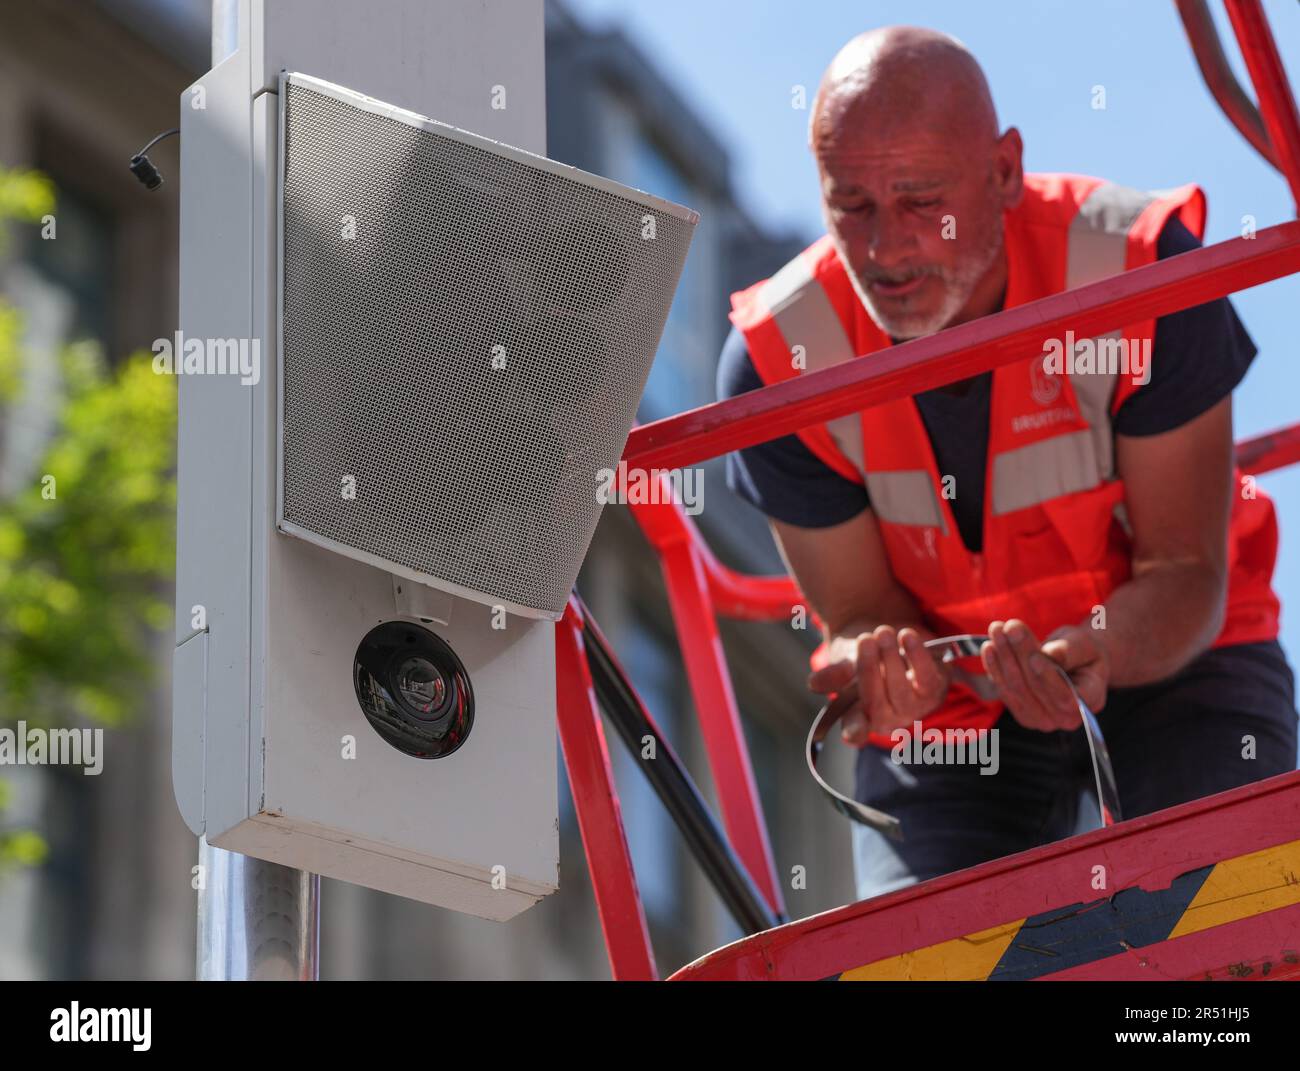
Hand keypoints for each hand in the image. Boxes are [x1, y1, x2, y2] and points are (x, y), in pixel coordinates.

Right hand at [808, 625, 951, 745]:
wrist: (890, 637)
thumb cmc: (862, 655)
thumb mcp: (843, 661)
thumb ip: (833, 674)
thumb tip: (814, 684)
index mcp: (861, 718)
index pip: (855, 730)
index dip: (855, 732)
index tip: (854, 733)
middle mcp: (888, 719)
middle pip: (876, 702)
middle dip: (869, 669)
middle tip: (864, 640)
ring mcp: (914, 708)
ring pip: (901, 689)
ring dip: (891, 658)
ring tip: (883, 632)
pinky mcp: (935, 690)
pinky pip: (927, 676)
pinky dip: (917, 654)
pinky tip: (907, 636)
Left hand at [979, 619, 1108, 731]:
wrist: (1074, 662)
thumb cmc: (1083, 652)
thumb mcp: (1084, 645)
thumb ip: (1070, 651)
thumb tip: (1050, 654)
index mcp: (1091, 700)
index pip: (1067, 696)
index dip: (1048, 678)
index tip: (1035, 656)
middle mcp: (1066, 718)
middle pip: (1035, 689)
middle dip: (1021, 655)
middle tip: (1011, 627)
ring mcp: (1042, 719)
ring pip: (1016, 689)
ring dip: (1003, 658)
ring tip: (997, 630)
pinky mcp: (1021, 712)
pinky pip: (1004, 691)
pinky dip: (994, 667)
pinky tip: (988, 647)